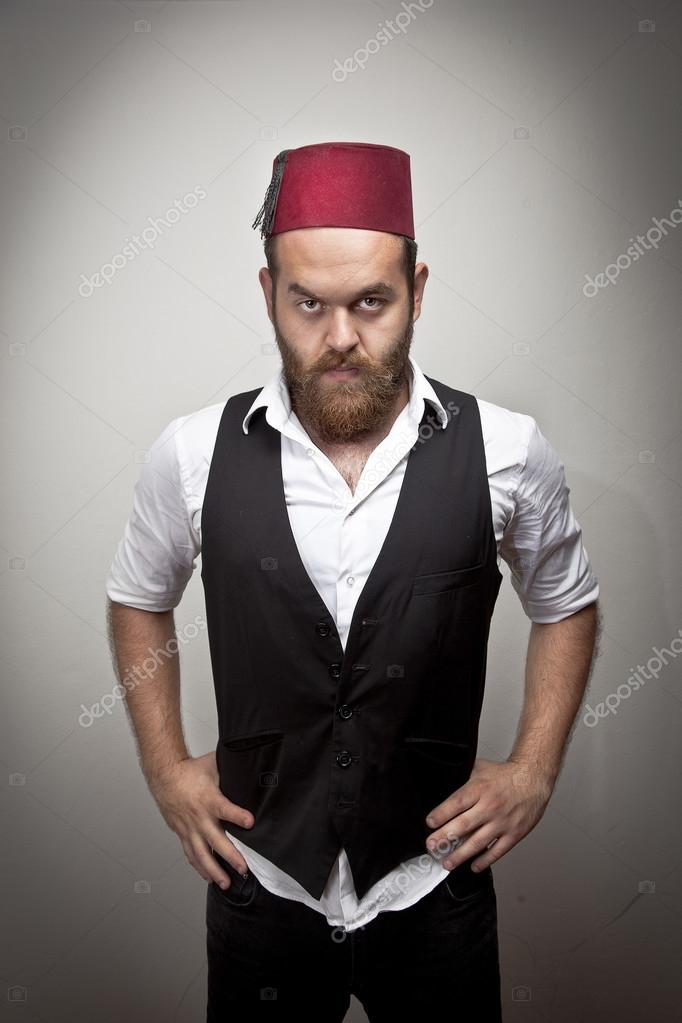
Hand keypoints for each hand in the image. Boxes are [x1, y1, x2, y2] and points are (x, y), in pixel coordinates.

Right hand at [148, 752, 254, 889]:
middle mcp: (199, 817)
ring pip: (201, 853)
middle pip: (215, 840)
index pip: (224, 809)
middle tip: (244, 868)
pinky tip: (208, 877)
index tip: (250, 822)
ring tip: (226, 883)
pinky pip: (191, 853)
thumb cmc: (190, 770)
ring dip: (214, 870)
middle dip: (230, 856)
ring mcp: (190, 828)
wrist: (165, 776)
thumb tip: (252, 768)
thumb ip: (231, 772)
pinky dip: (199, 867)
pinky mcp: (183, 833)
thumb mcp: (213, 766)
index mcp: (208, 798)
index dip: (237, 816)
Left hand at [424, 757, 553, 872]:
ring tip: (447, 863)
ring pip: (478, 842)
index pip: (456, 803)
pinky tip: (474, 866)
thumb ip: (462, 779)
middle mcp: (490, 806)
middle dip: (445, 838)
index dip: (441, 814)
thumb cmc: (505, 775)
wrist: (532, 778)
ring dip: (460, 855)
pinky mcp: (514, 833)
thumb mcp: (480, 768)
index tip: (430, 823)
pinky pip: (498, 850)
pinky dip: (485, 860)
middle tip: (432, 847)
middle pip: (463, 825)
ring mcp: (502, 821)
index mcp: (479, 788)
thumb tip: (443, 785)